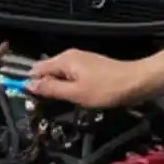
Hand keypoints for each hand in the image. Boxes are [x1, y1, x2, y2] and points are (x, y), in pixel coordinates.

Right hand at [27, 49, 149, 107]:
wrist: (136, 82)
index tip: (31, 102)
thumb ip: (51, 89)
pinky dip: (68, 86)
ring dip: (57, 88)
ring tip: (60, 104)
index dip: (31, 84)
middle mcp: (69, 56)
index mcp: (64, 60)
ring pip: (58, 74)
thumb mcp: (75, 93)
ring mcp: (80, 60)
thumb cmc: (106, 89)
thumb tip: (28, 84)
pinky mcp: (89, 67)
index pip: (36, 69)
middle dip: (44, 87)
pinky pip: (70, 76)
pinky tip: (74, 97)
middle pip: (46, 70)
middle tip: (46, 107)